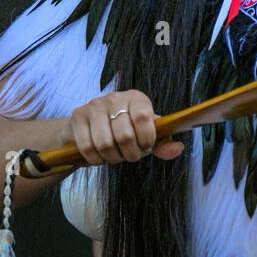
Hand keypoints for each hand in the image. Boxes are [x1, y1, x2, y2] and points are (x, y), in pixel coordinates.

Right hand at [61, 90, 185, 165]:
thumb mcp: (145, 135)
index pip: (144, 118)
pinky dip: (95, 159)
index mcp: (137, 99)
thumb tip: (178, 148)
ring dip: (112, 158)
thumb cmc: (124, 130)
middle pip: (125, 136)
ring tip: (115, 156)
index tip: (146, 147)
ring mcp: (95, 105)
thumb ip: (162, 143)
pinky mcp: (78, 116)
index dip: (146, 139)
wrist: (89, 126)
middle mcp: (116, 98)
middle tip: (130, 155)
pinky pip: (87, 147)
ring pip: (105, 143)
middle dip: (130, 154)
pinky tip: (100, 156)